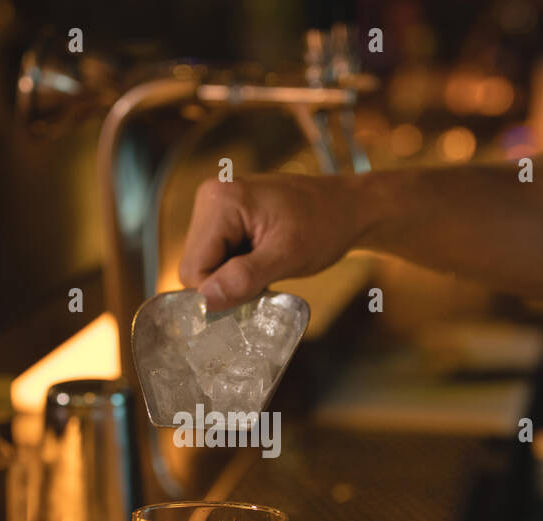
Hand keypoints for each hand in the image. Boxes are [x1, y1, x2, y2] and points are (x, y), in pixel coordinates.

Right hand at [179, 173, 367, 310]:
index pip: (192, 268)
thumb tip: (205, 300)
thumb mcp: (288, 256)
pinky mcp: (225, 216)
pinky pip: (216, 256)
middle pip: (194, 266)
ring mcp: (216, 205)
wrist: (349, 207)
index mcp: (220, 201)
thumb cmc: (326, 226)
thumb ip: (243, 278)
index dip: (219, 290)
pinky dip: (236, 268)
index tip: (256, 289)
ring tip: (266, 267)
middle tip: (265, 278)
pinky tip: (261, 260)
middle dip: (226, 283)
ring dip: (232, 277)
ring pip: (205, 264)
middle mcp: (210, 197)